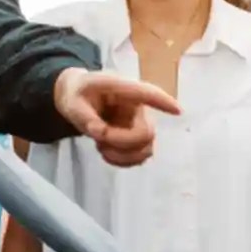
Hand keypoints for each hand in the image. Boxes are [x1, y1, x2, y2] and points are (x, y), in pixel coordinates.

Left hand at [53, 67, 180, 165]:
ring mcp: (138, 123)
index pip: (146, 93)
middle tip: (99, 141)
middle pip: (145, 133)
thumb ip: (84, 116)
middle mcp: (136, 107)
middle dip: (121, 143)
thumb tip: (99, 133)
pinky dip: (122, 161)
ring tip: (101, 147)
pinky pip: (140, 157)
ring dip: (123, 156)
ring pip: (146, 148)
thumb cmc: (78, 95)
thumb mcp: (72, 102)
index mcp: (122, 90)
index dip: (162, 102)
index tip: (178, 111)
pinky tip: (107, 152)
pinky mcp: (136, 138)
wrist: (78, 98)